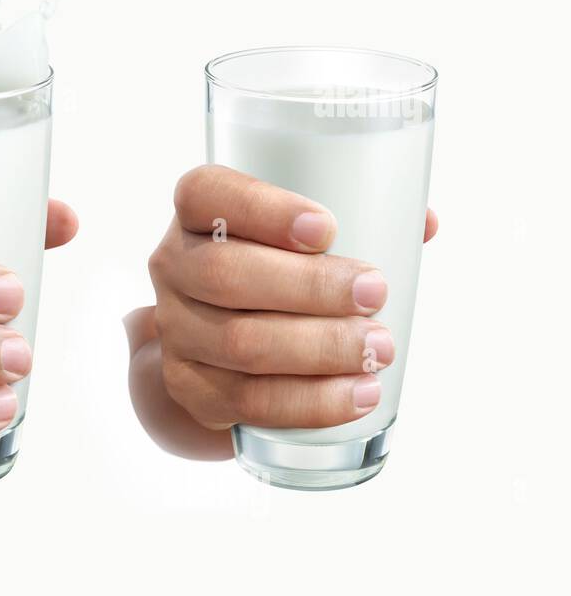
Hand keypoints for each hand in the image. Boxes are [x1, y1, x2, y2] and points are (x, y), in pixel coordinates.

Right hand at [129, 164, 436, 458]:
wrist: (216, 344)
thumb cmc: (274, 268)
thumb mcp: (297, 235)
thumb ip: (359, 217)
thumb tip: (423, 221)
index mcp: (196, 214)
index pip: (206, 194)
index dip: (262, 209)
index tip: (327, 228)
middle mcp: (173, 266)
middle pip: (224, 274)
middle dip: (309, 287)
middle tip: (374, 292)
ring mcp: (175, 329)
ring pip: (239, 343)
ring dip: (318, 348)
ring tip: (379, 349)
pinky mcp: (188, 386)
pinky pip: (246, 400)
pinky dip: (309, 401)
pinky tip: (357, 394)